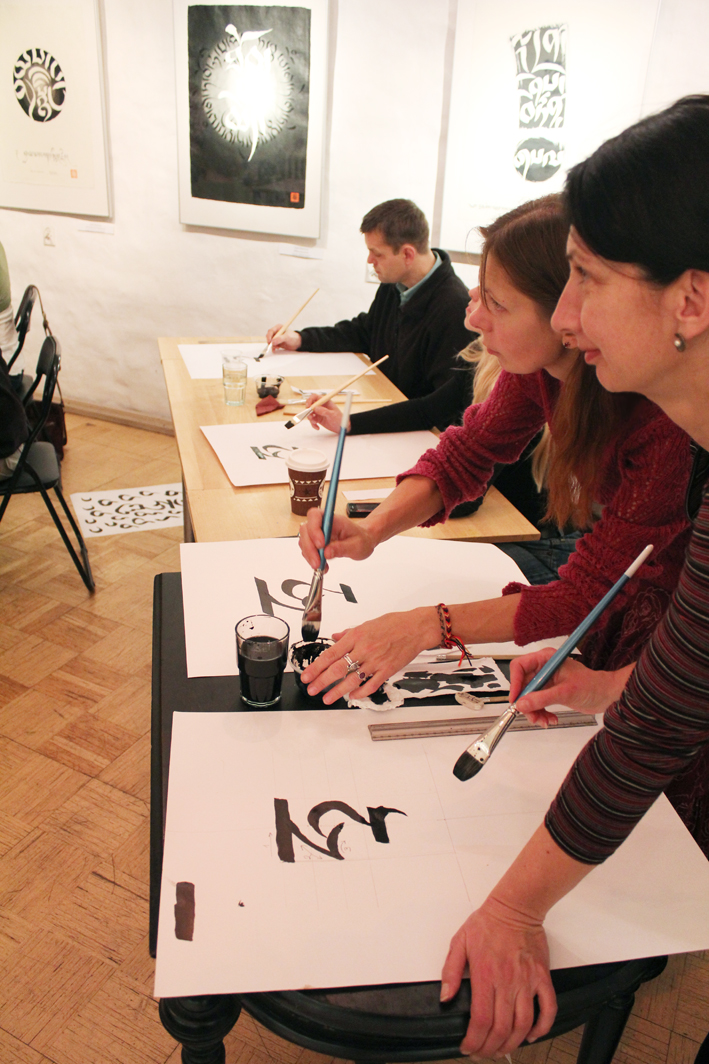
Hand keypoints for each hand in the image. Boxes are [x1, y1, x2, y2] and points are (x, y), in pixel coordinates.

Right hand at [265, 325, 301, 349]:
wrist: (297, 343)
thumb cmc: (294, 337)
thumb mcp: (287, 337)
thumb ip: (280, 338)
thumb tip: (273, 341)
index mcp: (278, 327)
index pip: (271, 331)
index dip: (269, 336)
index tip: (270, 342)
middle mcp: (276, 332)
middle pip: (269, 336)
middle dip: (270, 341)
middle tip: (271, 346)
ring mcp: (276, 337)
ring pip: (270, 341)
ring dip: (272, 345)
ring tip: (276, 348)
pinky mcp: (277, 342)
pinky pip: (272, 345)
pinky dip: (273, 347)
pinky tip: (276, 349)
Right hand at [298, 507, 377, 569]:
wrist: (363, 542)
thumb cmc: (361, 539)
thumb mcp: (357, 545)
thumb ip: (342, 548)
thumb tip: (327, 553)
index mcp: (334, 519)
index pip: (315, 515)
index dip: (314, 529)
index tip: (321, 544)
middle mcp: (323, 523)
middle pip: (306, 530)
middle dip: (309, 547)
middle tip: (317, 562)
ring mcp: (317, 532)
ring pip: (304, 541)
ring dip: (309, 555)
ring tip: (321, 566)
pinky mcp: (315, 542)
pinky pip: (307, 549)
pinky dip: (312, 559)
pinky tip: (322, 565)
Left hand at [300, 607, 438, 703]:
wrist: (416, 628)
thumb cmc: (394, 624)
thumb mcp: (367, 624)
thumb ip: (349, 633)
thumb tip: (335, 637)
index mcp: (356, 636)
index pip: (331, 654)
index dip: (316, 666)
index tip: (307, 675)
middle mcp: (364, 650)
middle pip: (338, 669)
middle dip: (322, 681)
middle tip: (311, 689)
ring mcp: (375, 662)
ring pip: (352, 680)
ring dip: (337, 691)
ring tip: (327, 698)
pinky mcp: (387, 670)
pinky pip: (370, 685)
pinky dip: (360, 693)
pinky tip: (352, 696)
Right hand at [304, 397, 347, 433]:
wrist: (341, 427)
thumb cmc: (339, 419)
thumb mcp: (332, 415)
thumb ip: (324, 411)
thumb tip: (315, 408)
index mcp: (325, 401)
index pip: (315, 397)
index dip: (310, 400)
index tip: (308, 406)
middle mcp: (321, 406)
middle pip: (310, 405)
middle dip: (308, 410)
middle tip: (310, 416)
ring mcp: (319, 412)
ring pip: (309, 413)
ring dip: (310, 418)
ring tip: (315, 422)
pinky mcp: (318, 419)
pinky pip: (312, 420)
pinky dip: (313, 424)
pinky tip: (317, 427)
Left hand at [440, 897, 555, 1058]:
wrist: (516, 907)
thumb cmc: (488, 923)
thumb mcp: (459, 942)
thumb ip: (450, 971)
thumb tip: (445, 997)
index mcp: (485, 974)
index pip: (481, 1020)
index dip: (474, 1041)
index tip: (468, 1047)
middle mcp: (508, 981)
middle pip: (502, 1029)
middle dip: (491, 1048)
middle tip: (483, 1053)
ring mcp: (528, 981)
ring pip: (523, 1024)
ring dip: (512, 1044)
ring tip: (502, 1049)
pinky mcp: (542, 978)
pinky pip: (548, 1009)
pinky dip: (541, 1028)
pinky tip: (531, 1035)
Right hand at [509, 648, 631, 726]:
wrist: (607, 695)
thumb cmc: (592, 686)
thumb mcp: (565, 692)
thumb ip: (542, 698)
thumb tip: (521, 704)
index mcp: (546, 659)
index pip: (519, 666)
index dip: (514, 683)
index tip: (516, 700)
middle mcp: (543, 668)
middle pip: (522, 685)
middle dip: (526, 703)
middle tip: (532, 717)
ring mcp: (546, 681)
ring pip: (528, 697)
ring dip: (534, 712)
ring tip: (545, 721)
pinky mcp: (549, 692)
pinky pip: (536, 704)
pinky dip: (541, 713)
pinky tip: (551, 719)